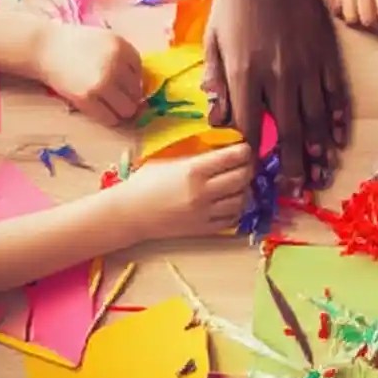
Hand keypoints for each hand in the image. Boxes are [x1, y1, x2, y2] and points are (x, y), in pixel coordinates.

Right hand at [36, 23, 143, 125]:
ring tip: (110, 105)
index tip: (121, 83)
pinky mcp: (86, 98)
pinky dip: (109, 118)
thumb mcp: (106, 41)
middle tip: (116, 96)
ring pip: (127, 109)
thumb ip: (124, 58)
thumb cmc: (76, 44)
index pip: (140, 74)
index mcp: (123, 48)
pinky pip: (109, 118)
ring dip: (121, 111)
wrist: (44, 48)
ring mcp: (102, 83)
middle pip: (136, 94)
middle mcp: (116, 65)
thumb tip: (140, 86)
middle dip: (129, 98)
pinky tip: (101, 110)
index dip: (132, 81)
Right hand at [110, 143, 253, 240]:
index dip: (244, 151)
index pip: (233, 157)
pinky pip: (232, 219)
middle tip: (244, 164)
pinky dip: (236, 209)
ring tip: (238, 184)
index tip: (244, 148)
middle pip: (242, 177)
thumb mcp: (168, 161)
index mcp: (193, 170)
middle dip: (248, 168)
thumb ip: (195, 157)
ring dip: (244, 189)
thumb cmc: (144, 183)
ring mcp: (205, 213)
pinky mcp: (203, 229)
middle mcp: (203, 192)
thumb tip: (220, 151)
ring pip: (242, 200)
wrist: (129, 214)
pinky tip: (230, 202)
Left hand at [202, 0, 348, 186]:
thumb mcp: (212, 39)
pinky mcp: (325, 52)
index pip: (251, 127)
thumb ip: (216, 80)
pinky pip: (335, 93)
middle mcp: (278, 74)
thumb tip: (218, 119)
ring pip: (315, 117)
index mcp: (245, 73)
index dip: (255, 156)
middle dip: (292, 165)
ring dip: (318, 150)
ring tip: (321, 174)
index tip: (258, 176)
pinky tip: (338, 138)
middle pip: (288, 131)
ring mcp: (306, 64)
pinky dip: (337, 118)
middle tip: (297, 188)